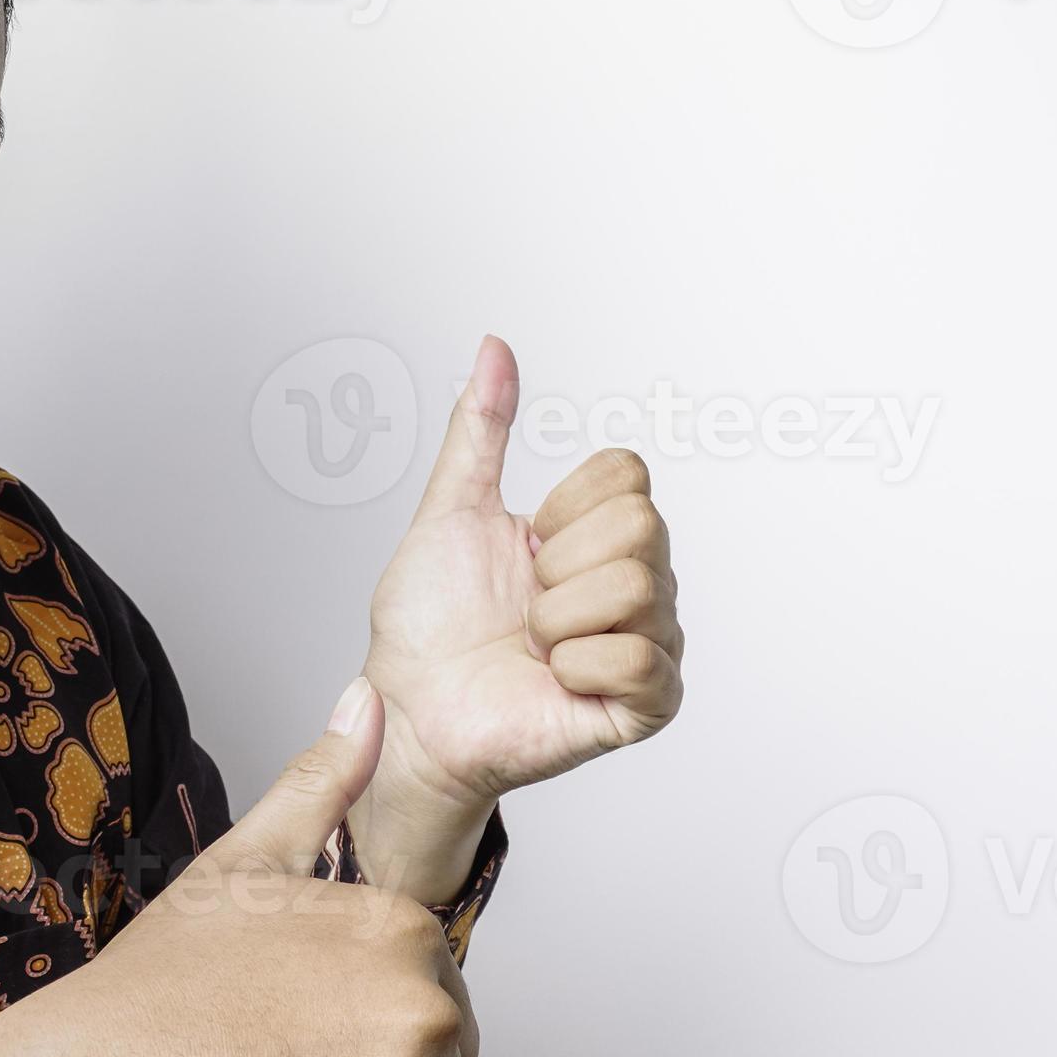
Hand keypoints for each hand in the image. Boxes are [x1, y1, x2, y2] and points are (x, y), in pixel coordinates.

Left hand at [352, 336, 684, 903]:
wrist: (409, 708)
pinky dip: (577, 666)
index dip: (562, 507)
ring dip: (557, 619)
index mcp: (595, 534)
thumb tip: (495, 348)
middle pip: (641, 526)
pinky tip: (554, 680)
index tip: (524, 545)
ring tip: (533, 644)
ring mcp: (646, 644)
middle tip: (525, 603)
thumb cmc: (427, 626)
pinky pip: (641, 660)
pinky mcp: (644, 705)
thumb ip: (480, 429)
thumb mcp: (450, 509)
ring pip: (637, 587)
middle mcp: (634, 584)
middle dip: (557, 566)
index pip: (628, 474)